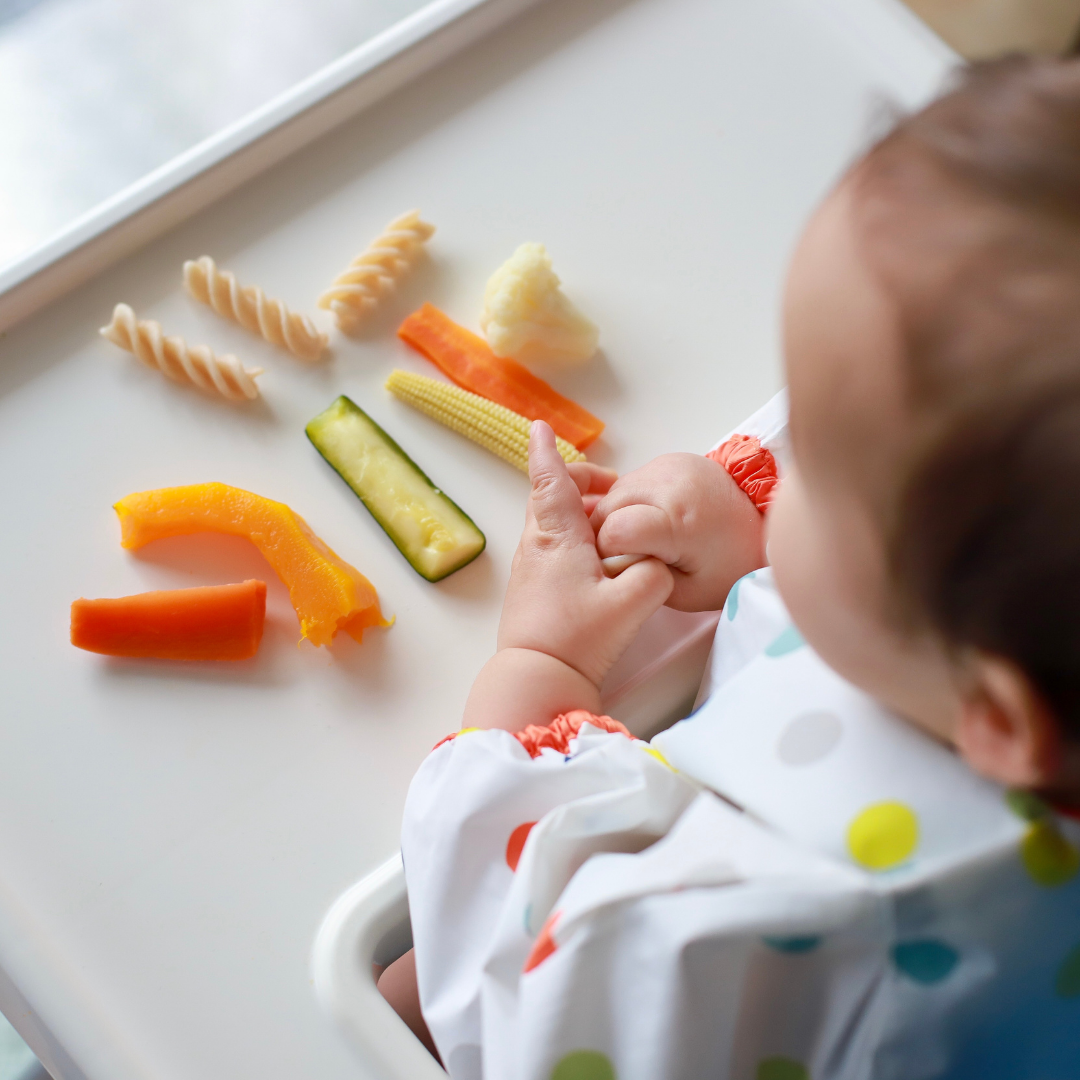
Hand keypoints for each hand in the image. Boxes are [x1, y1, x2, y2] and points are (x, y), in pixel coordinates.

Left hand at [497, 423, 673, 688]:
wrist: (535, 677)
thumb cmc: (577, 638)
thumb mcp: (633, 602)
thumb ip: (654, 573)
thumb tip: (655, 561)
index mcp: (557, 536)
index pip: (550, 481)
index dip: (546, 452)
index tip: (538, 427)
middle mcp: (537, 545)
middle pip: (548, 497)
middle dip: (575, 481)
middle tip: (610, 486)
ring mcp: (530, 568)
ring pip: (549, 523)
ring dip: (576, 512)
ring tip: (611, 523)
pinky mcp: (532, 589)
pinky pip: (551, 547)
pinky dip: (572, 537)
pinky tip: (597, 558)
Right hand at [590, 452, 765, 611]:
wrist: (763, 525)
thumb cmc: (729, 566)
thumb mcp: (686, 592)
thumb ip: (642, 578)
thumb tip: (610, 561)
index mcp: (678, 521)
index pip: (614, 531)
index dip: (610, 552)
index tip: (625, 565)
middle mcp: (671, 484)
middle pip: (607, 508)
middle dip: (607, 534)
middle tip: (628, 554)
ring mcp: (669, 466)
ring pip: (613, 492)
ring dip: (615, 516)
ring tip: (639, 537)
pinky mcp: (669, 459)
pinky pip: (630, 481)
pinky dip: (629, 502)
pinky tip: (648, 517)